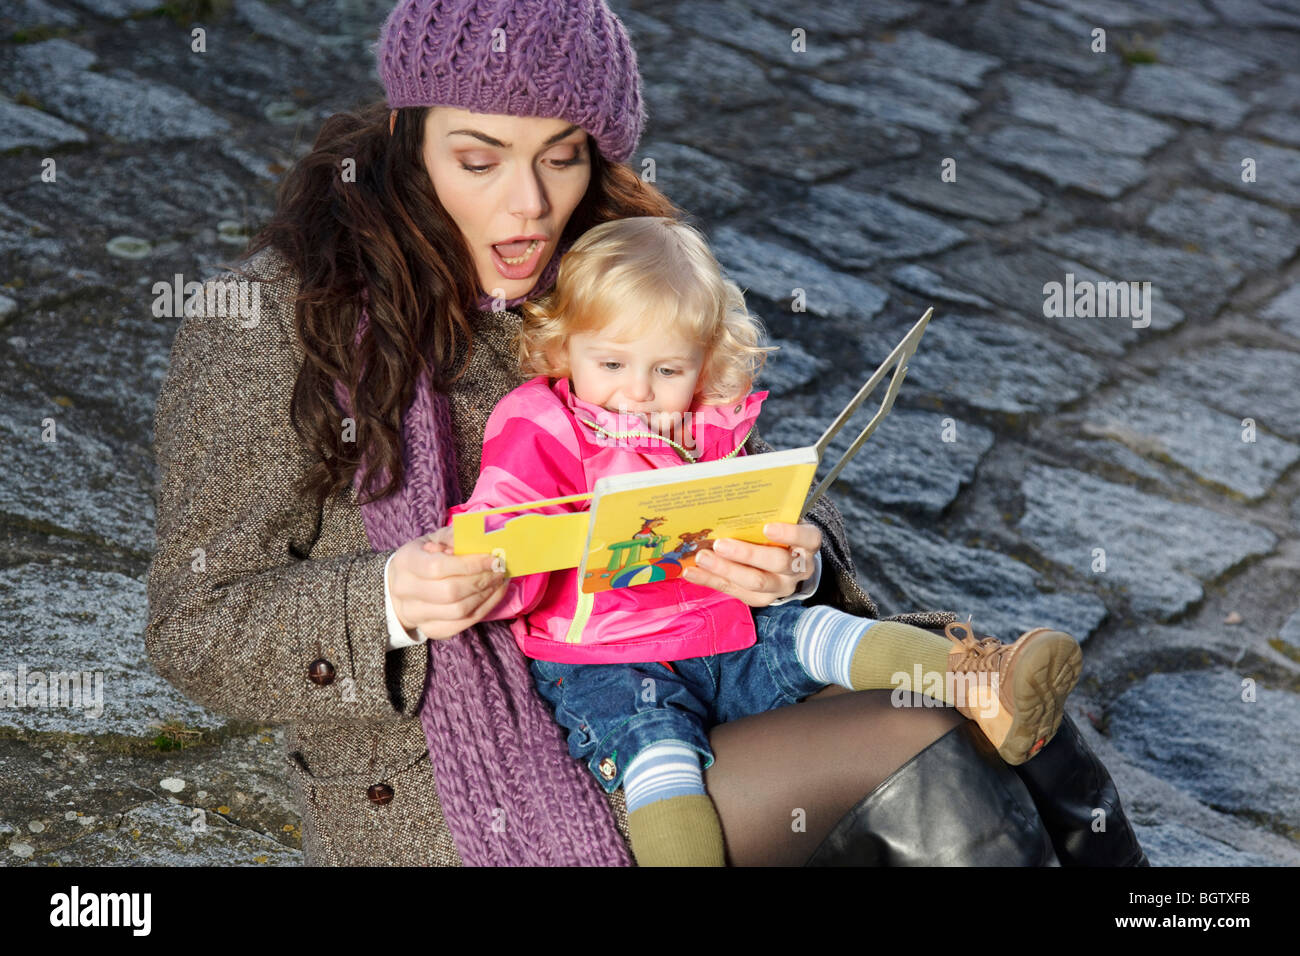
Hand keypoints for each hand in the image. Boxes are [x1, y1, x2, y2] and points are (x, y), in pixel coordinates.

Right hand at [388, 526, 509, 639]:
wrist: (402, 585)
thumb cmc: (425, 557)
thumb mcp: (436, 539)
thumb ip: (456, 538)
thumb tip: (482, 543)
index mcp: (406, 562)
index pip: (438, 567)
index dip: (470, 564)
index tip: (492, 559)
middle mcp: (406, 590)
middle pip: (450, 592)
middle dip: (481, 581)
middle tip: (499, 570)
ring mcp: (417, 614)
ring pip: (459, 611)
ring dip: (486, 595)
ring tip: (499, 580)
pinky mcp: (432, 630)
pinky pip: (464, 624)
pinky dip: (485, 608)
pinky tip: (494, 594)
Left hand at [682, 521, 820, 607]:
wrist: (788, 561)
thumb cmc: (779, 534)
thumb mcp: (780, 521)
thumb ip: (764, 515)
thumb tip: (728, 502)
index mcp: (808, 543)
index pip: (808, 538)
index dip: (789, 534)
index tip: (767, 527)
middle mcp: (800, 568)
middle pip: (776, 562)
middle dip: (746, 554)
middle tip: (720, 544)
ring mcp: (782, 587)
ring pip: (755, 582)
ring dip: (725, 570)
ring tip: (702, 558)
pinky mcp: (762, 599)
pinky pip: (736, 592)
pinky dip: (711, 581)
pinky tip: (692, 573)